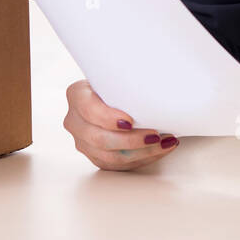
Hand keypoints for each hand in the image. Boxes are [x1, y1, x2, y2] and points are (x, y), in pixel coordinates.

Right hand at [63, 79, 179, 170]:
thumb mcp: (116, 74)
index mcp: (76, 95)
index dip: (109, 118)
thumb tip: (155, 74)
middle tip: (155, 135)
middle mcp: (74, 121)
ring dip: (142, 153)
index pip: (89, 109)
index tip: (131, 121)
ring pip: (110, 156)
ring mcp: (83, 142)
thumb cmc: (118, 81)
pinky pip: (117, 165)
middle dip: (131, 140)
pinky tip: (160, 150)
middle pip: (99, 138)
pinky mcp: (95, 156)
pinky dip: (142, 159)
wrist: (112, 94)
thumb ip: (126, 77)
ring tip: (164, 144)